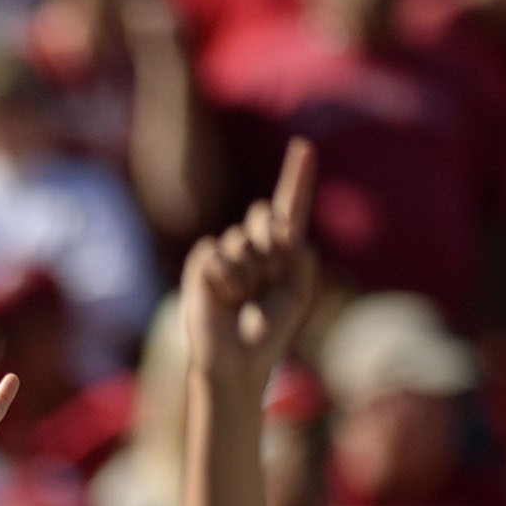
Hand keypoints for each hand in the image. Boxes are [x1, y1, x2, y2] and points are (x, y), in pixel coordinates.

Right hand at [183, 137, 321, 398]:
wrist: (238, 360)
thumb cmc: (270, 332)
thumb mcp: (300, 292)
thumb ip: (301, 256)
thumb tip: (285, 230)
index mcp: (282, 249)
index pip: (291, 205)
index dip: (298, 175)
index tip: (304, 146)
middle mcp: (253, 245)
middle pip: (266, 213)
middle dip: (271, 244)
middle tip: (264, 284)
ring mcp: (225, 253)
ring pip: (241, 239)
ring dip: (248, 273)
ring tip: (241, 299)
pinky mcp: (202, 264)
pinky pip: (216, 253)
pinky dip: (225, 278)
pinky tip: (222, 298)